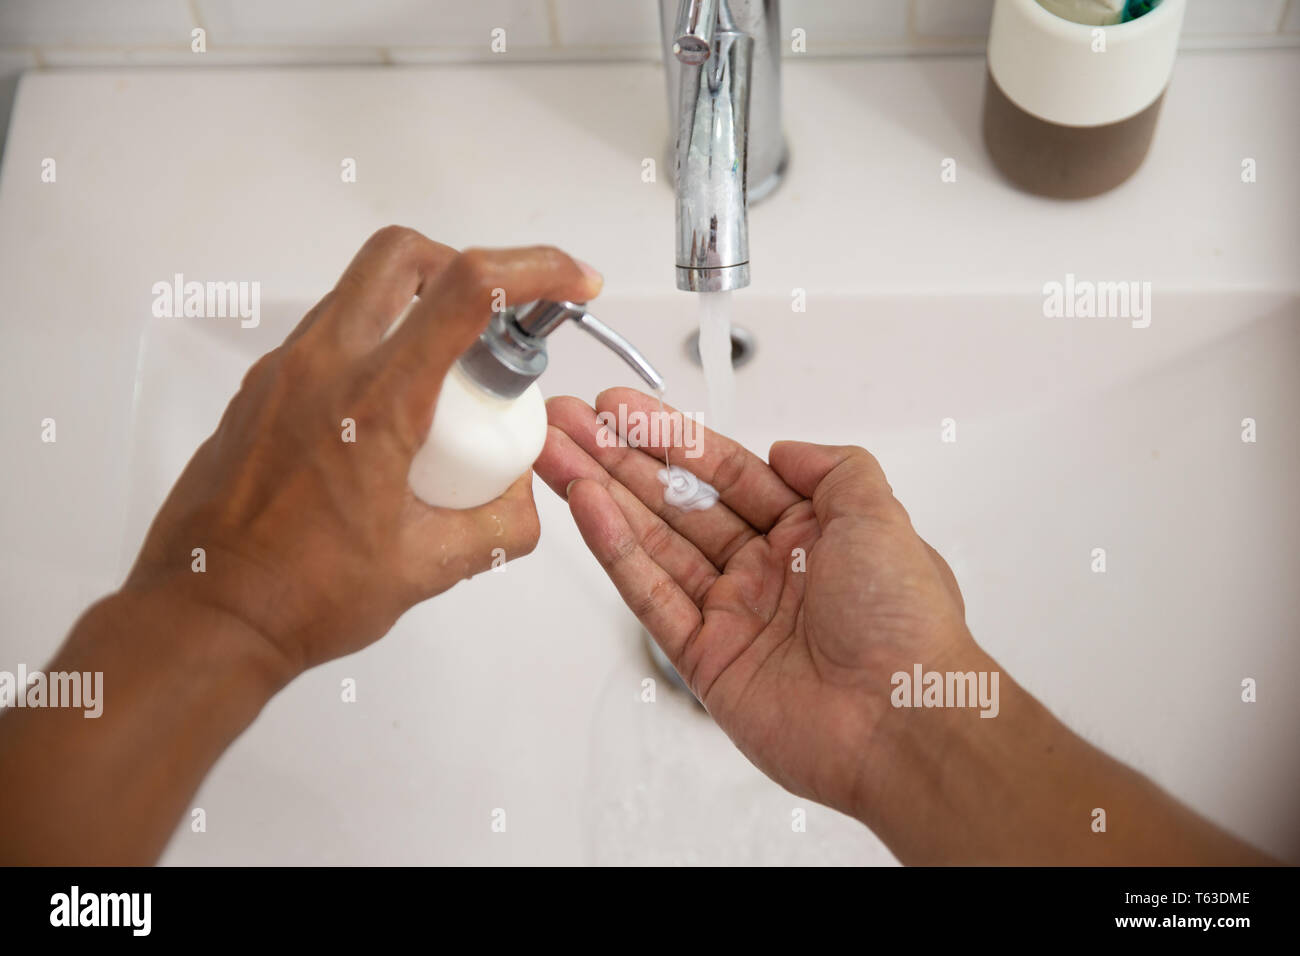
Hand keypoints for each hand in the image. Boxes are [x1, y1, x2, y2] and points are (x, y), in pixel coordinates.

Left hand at [124, 227, 602, 677]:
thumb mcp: (428, 567)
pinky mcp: (260, 392)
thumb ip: (499, 525)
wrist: (205, 619)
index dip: (536, 269)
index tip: (572, 282)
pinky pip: (328, 339)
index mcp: (375, 401)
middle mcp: (322, 367)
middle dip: (464, 268)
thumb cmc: (299, 596)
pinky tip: (387, 424)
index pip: (469, 290)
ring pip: (360, 294)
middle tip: (491, 325)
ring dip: (415, 313)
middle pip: (402, 254)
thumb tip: (524, 495)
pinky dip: (373, 352)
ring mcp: (282, 373)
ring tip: (441, 390)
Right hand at [536, 387, 975, 820]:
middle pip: (678, 501)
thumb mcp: (880, 514)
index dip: (670, 437)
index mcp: (809, 533)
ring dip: (603, 495)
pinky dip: (616, 551)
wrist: (901, 721)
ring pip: (653, 542)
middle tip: (568, 422)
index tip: (622, 409)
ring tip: (556, 455)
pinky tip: (587, 507)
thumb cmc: (904, 621)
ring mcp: (731, 614)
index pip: (726, 470)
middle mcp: (767, 570)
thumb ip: (832, 468)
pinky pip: (651, 594)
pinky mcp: (705, 660)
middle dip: (620, 459)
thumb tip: (787, 446)